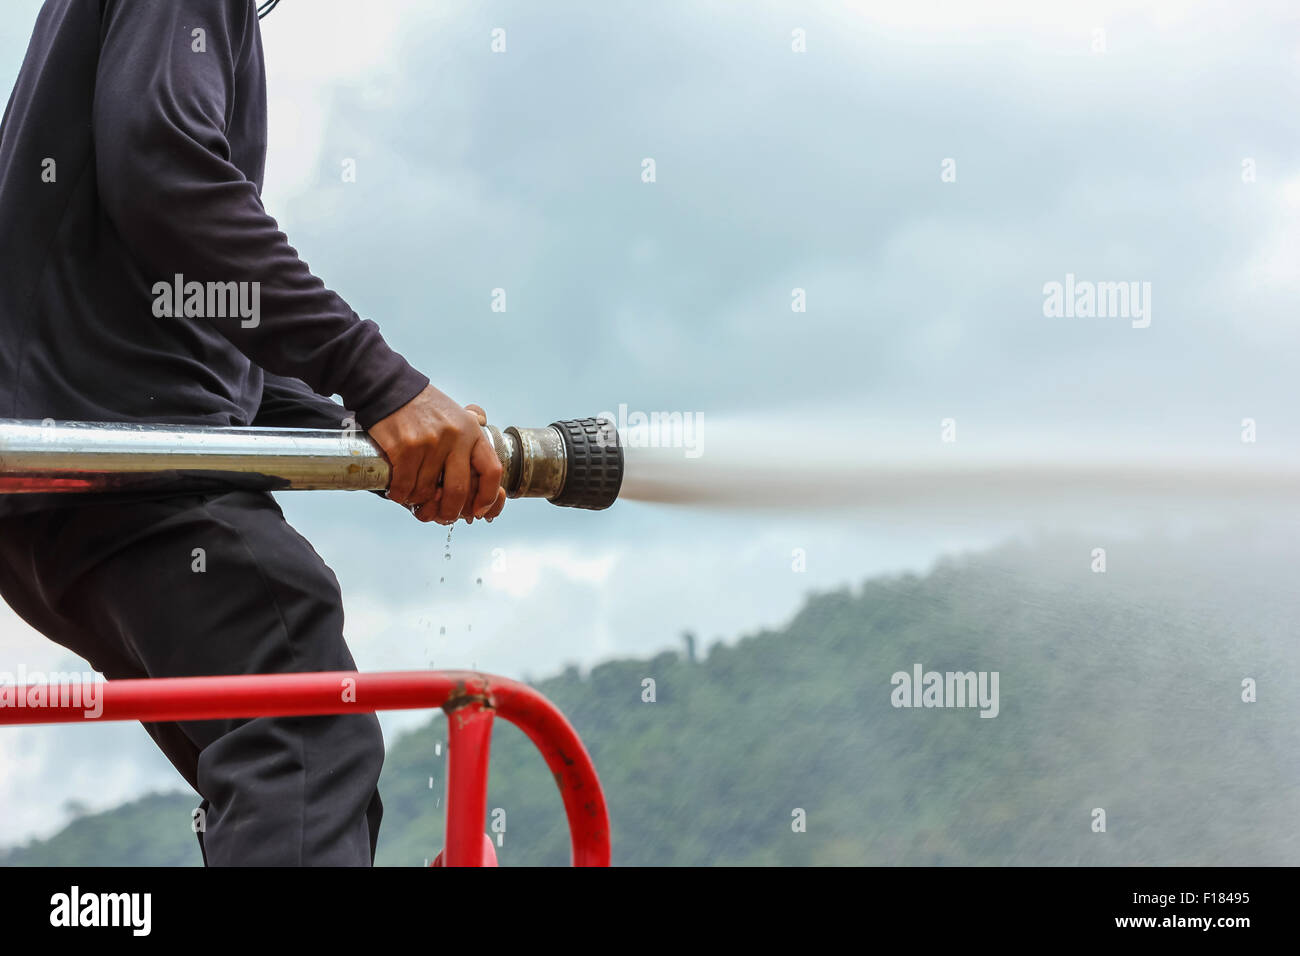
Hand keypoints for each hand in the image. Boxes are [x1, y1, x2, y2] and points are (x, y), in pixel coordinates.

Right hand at [367, 385, 505, 523]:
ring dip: (418, 500)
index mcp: (472, 432)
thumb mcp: (457, 414)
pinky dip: (400, 494)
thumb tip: (483, 456)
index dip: (488, 497)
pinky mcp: (405, 448)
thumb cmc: (424, 407)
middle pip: (459, 490)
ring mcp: (430, 443)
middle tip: (443, 516)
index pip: (492, 471)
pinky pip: (404, 486)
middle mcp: (455, 437)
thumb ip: (471, 436)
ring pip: (427, 491)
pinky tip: (397, 490)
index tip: (480, 510)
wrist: (391, 388)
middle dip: (450, 511)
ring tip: (413, 495)